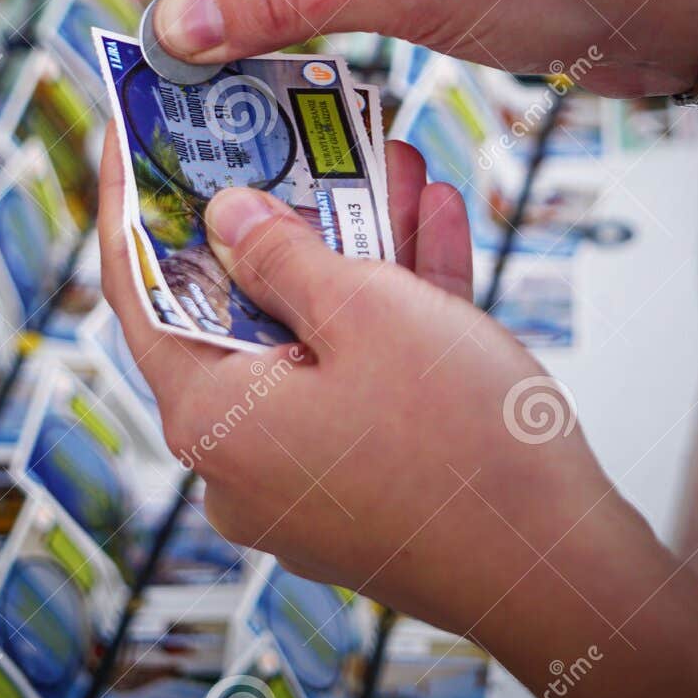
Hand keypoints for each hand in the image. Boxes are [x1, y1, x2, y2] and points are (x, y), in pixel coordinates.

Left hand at [98, 133, 697, 697]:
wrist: (564, 570)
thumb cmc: (459, 442)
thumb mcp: (366, 312)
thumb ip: (282, 254)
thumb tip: (226, 217)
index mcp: (212, 415)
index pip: (139, 287)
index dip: (133, 197)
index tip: (139, 127)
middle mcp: (244, 453)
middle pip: (237, 305)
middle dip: (280, 210)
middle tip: (289, 134)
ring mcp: (309, 471)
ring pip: (314, 332)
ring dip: (354, 245)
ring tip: (388, 159)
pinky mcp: (371, 480)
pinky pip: (364, 373)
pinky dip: (394, 305)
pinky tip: (433, 220)